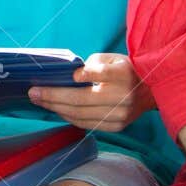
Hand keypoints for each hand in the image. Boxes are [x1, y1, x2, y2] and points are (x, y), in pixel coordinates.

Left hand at [27, 52, 151, 131]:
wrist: (151, 91)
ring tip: (39, 101)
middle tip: (33, 93)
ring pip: (80, 115)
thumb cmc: (126, 70)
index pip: (101, 73)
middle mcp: (123, 96)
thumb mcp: (113, 58)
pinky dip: (68, 116)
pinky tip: (56, 109)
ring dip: (56, 108)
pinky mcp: (116, 126)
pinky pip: (86, 123)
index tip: (70, 76)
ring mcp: (120, 115)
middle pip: (81, 99)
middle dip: (53, 96)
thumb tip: (70, 78)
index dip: (83, 75)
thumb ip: (93, 65)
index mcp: (123, 74)